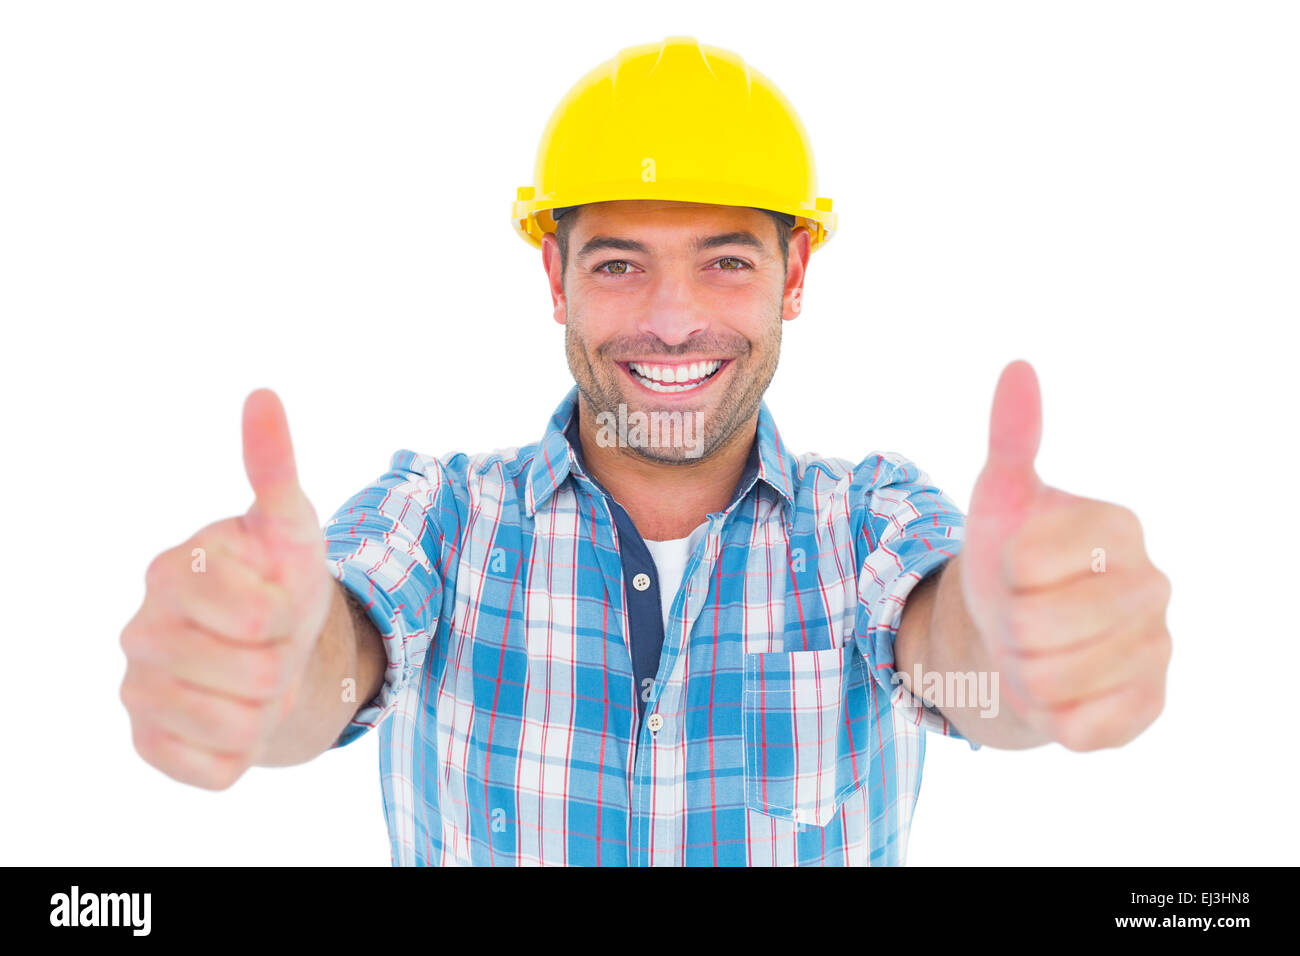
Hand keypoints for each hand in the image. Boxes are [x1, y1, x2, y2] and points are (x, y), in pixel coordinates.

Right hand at [119, 389, 331, 787]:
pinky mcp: (146, 744)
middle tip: (272, 642)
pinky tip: (234, 718)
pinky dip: (245, 751)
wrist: (272, 646)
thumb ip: (274, 465)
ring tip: (256, 678)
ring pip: (237, 726)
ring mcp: (137, 689)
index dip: (289, 611)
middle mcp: (139, 630)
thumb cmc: (281, 579)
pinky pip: (216, 771)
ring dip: (268, 707)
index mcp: (171, 570)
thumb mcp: (292, 525)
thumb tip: (263, 395)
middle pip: (255, 673)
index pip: (259, 613)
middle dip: (284, 660)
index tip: (278, 597)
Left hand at [960, 361, 1172, 750]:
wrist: (1016, 638)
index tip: (1014, 568)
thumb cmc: (1008, 563)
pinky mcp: (1150, 705)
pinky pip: (1081, 728)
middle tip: (1018, 619)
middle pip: (1036, 626)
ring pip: (1050, 680)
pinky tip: (1060, 691)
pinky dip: (1049, 717)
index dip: (1000, 572)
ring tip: (1034, 653)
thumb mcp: (997, 500)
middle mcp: (1152, 584)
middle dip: (1006, 628)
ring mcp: (1157, 647)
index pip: (1027, 560)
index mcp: (1118, 526)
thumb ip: (1011, 438)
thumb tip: (1018, 368)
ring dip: (1021, 673)